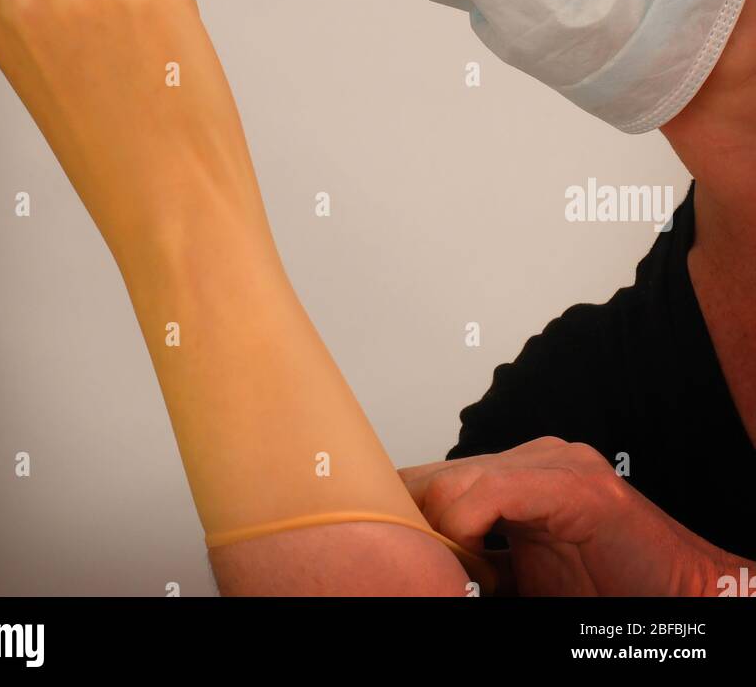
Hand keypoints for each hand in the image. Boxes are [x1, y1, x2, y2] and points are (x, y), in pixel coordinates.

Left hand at [399, 437, 729, 596]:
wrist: (691, 600)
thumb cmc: (607, 595)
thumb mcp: (517, 581)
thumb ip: (471, 567)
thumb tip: (409, 575)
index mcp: (510, 479)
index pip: (429, 480)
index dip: (394, 513)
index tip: (369, 551)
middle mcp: (530, 460)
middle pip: (433, 476)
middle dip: (407, 521)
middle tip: (393, 564)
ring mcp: (557, 464)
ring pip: (456, 480)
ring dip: (436, 530)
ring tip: (439, 573)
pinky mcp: (581, 486)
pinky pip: (497, 491)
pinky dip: (468, 524)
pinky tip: (472, 559)